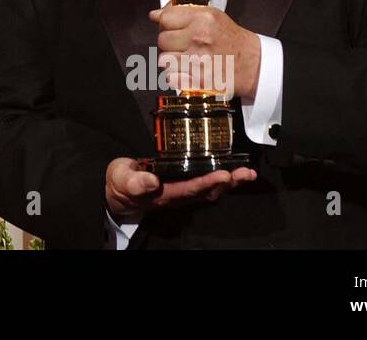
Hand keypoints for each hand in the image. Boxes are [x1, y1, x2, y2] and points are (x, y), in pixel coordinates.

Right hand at [105, 157, 256, 224]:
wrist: (118, 192)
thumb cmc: (120, 183)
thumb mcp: (120, 179)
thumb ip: (134, 181)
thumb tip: (151, 181)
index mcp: (164, 193)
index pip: (190, 188)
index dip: (208, 182)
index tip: (224, 174)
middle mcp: (178, 195)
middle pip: (208, 191)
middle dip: (228, 183)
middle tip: (246, 173)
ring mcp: (183, 192)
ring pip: (212, 189)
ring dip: (231, 182)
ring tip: (247, 173)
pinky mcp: (185, 185)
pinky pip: (208, 183)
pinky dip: (224, 178)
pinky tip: (234, 171)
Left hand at [150, 3, 259, 98]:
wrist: (254, 65)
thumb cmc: (233, 40)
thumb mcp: (213, 16)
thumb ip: (183, 12)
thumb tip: (155, 14)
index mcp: (203, 19)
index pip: (165, 18)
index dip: (165, 23)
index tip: (169, 26)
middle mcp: (199, 38)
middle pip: (162, 39)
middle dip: (169, 42)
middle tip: (182, 44)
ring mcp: (197, 60)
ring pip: (163, 59)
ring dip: (172, 59)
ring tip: (186, 57)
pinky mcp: (197, 80)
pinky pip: (170, 77)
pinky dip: (176, 76)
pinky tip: (188, 70)